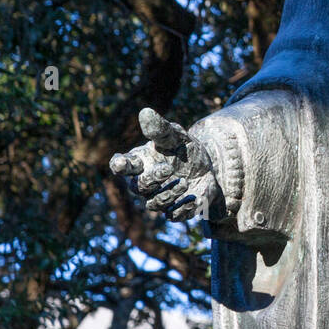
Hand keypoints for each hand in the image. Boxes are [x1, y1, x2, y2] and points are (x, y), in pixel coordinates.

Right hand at [110, 107, 225, 222]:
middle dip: (152, 179)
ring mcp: (158, 198)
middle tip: (168, 168)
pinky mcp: (174, 210)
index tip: (123, 163)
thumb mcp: (176, 136)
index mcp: (140, 162)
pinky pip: (172, 215)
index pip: (121, 166)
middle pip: (138, 187)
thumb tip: (145, 112)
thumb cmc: (184, 149)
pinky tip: (194, 197)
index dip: (120, 165)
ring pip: (153, 204)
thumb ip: (161, 129)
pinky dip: (183, 208)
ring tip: (185, 181)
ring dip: (169, 194)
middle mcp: (144, 182)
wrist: (209, 168)